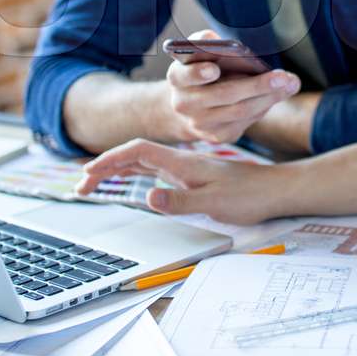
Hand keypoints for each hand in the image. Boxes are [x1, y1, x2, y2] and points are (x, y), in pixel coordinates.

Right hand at [76, 138, 287, 224]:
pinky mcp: (194, 175)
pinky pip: (157, 169)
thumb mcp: (214, 203)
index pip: (138, 152)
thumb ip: (180, 200)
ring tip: (95, 183)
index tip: (89, 173)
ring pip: (144, 163)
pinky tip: (131, 179)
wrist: (276, 189)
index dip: (111, 160)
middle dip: (105, 167)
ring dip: (118, 170)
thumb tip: (148, 197)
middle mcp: (182, 161)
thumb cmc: (250, 197)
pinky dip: (136, 172)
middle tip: (81, 186)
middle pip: (134, 157)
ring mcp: (187, 168)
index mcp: (183, 163)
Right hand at [154, 29, 299, 144]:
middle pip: (223, 94)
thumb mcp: (200, 53)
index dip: (197, 73)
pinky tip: (279, 95)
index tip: (213, 68)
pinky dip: (264, 107)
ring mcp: (200, 123)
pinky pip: (245, 122)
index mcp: (177, 77)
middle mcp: (184, 103)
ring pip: (239, 110)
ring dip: (268, 97)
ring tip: (289, 83)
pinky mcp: (217, 136)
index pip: (183, 75)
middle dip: (256, 85)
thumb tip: (213, 38)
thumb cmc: (202, 70)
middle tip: (282, 76)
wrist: (192, 106)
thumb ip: (205, 42)